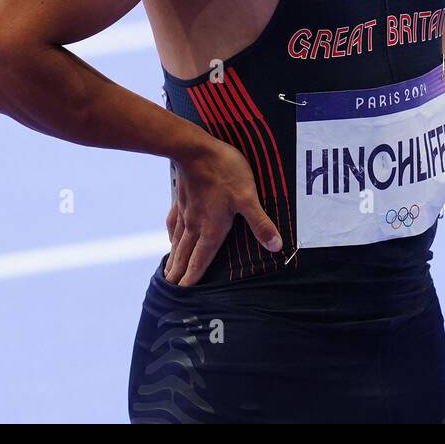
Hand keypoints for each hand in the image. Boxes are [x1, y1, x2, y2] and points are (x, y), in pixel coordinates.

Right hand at [163, 140, 281, 285]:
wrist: (195, 149)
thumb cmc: (224, 172)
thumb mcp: (248, 197)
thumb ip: (260, 223)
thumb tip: (276, 246)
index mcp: (211, 229)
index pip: (200, 261)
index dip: (192, 279)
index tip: (182, 294)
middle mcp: (195, 226)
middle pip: (185, 255)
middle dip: (178, 273)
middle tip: (170, 288)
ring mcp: (185, 212)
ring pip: (177, 241)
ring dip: (173, 258)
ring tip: (168, 270)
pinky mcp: (181, 199)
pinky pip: (173, 222)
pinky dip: (171, 235)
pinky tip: (170, 236)